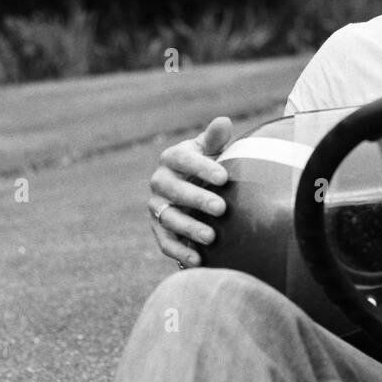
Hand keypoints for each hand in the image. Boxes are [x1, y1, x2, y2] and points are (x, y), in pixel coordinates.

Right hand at [147, 116, 234, 267]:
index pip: (184, 160)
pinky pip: (165, 242)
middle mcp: (160, 181)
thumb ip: (215, 138)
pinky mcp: (159, 228)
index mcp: (172, 158)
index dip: (202, 168)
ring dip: (189, 228)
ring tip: (212, 237)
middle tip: (222, 208)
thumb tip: (223, 122)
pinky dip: (180, 251)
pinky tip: (199, 260)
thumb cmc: (209, 165)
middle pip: (174, 190)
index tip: (224, 177)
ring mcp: (157, 206)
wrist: (198, 189)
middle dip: (197, 199)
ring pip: (169, 218)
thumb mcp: (211, 150)